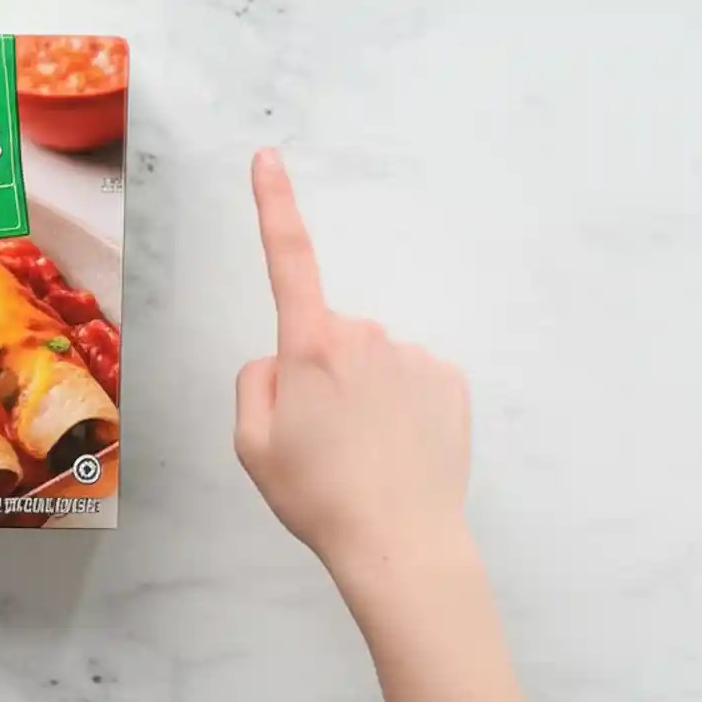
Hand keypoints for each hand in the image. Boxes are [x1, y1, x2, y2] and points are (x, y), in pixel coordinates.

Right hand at [234, 148, 471, 562]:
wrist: (399, 542)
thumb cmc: (315, 496)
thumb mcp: (249, 445)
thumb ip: (252, 383)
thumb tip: (277, 359)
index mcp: (309, 347)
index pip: (288, 259)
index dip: (274, 204)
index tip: (268, 159)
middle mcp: (365, 335)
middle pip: (327, 336)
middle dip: (318, 370)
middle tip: (319, 437)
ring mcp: (414, 354)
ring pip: (372, 359)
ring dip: (362, 391)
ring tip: (363, 452)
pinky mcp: (451, 379)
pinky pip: (411, 377)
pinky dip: (401, 403)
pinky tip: (399, 448)